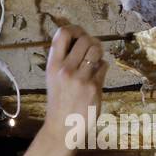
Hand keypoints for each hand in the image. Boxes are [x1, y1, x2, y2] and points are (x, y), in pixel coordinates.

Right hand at [42, 23, 105, 141]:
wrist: (62, 127)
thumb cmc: (59, 100)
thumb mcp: (52, 77)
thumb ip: (63, 59)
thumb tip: (80, 38)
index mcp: (53, 65)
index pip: (62, 33)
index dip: (74, 28)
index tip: (79, 34)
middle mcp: (65, 70)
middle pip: (85, 39)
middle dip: (91, 41)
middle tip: (92, 48)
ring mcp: (81, 79)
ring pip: (96, 50)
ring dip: (99, 52)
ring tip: (95, 60)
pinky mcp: (94, 88)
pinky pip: (103, 66)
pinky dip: (102, 67)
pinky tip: (97, 74)